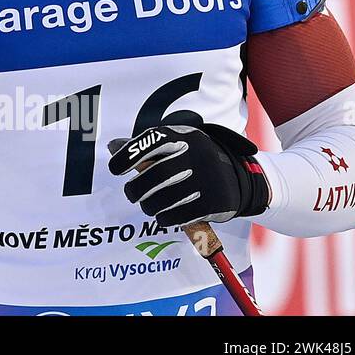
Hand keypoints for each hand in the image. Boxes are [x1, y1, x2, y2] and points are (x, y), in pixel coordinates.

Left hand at [108, 123, 269, 226]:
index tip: (114, 169)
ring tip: (146, 205)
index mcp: (185, 136)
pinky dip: (166, 218)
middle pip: (158, 174)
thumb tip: (113, 147)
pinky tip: (162, 216)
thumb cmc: (196, 160)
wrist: (241, 177)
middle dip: (137, 188)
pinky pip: (183, 214)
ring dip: (149, 205)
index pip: (152, 140)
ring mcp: (209, 179)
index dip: (129, 154)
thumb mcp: (176, 145)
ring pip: (168, 197)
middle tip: (131, 194)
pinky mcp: (217, 202)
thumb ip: (146, 146)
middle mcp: (198, 155)